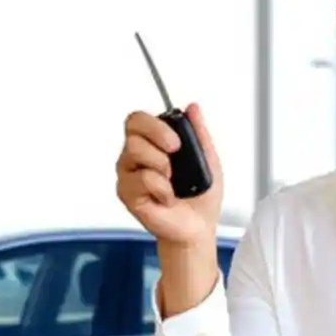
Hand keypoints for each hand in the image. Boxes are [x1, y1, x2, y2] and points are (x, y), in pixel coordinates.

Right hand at [115, 103, 223, 246]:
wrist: (197, 227)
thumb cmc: (200, 198)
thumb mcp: (208, 158)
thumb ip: (199, 132)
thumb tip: (193, 108)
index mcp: (152, 144)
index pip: (137, 120)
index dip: (154, 124)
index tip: (176, 140)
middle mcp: (136, 156)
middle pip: (133, 131)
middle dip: (159, 138)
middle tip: (174, 156)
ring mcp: (129, 174)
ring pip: (134, 151)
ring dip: (161, 165)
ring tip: (172, 181)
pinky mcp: (127, 193)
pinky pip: (140, 178)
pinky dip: (161, 188)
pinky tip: (166, 198)